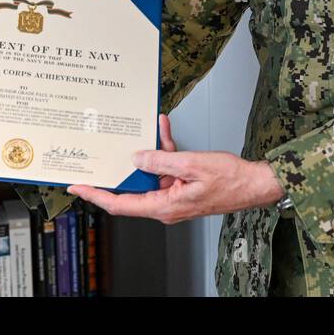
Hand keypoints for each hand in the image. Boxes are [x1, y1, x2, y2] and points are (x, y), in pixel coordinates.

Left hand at [66, 115, 284, 223]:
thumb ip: (161, 161)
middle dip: (117, 169)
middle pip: (131, 188)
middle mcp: (166, 204)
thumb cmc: (231, 180)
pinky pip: (166, 166)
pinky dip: (164, 148)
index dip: (96, 195)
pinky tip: (163, 129)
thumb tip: (136, 159)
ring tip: (142, 129)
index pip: (121, 204)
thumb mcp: (192, 165)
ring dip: (147, 151)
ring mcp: (174, 194)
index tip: (78, 187)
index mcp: (165, 206)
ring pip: (150, 172)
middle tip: (97, 155)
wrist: (255, 182)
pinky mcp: (182, 185)